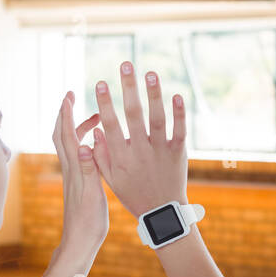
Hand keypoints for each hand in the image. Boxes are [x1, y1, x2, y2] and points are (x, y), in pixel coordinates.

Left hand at [52, 91, 107, 265]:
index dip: (67, 113)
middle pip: (63, 135)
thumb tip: (84, 145)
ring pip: (71, 144)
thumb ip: (88, 170)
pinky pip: (78, 156)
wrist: (80, 242)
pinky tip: (97, 145)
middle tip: (75, 98)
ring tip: (96, 118)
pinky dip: (85, 143)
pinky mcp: (78, 183)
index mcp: (74, 169)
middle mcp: (70, 169)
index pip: (67, 134)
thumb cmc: (88, 222)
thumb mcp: (92, 195)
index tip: (69, 94)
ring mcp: (73, 176)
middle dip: (67, 114)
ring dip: (78, 127)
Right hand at [89, 61, 189, 217]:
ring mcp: (160, 150)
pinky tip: (177, 95)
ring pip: (157, 118)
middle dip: (128, 88)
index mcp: (120, 156)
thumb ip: (100, 155)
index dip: (105, 102)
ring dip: (154, 94)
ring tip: (150, 72)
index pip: (111, 124)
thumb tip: (95, 129)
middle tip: (126, 64)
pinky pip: (180, 130)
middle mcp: (140, 150)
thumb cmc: (133, 193)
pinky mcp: (178, 152)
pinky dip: (179, 113)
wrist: (162, 211)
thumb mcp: (110, 178)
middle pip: (133, 114)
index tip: (100, 82)